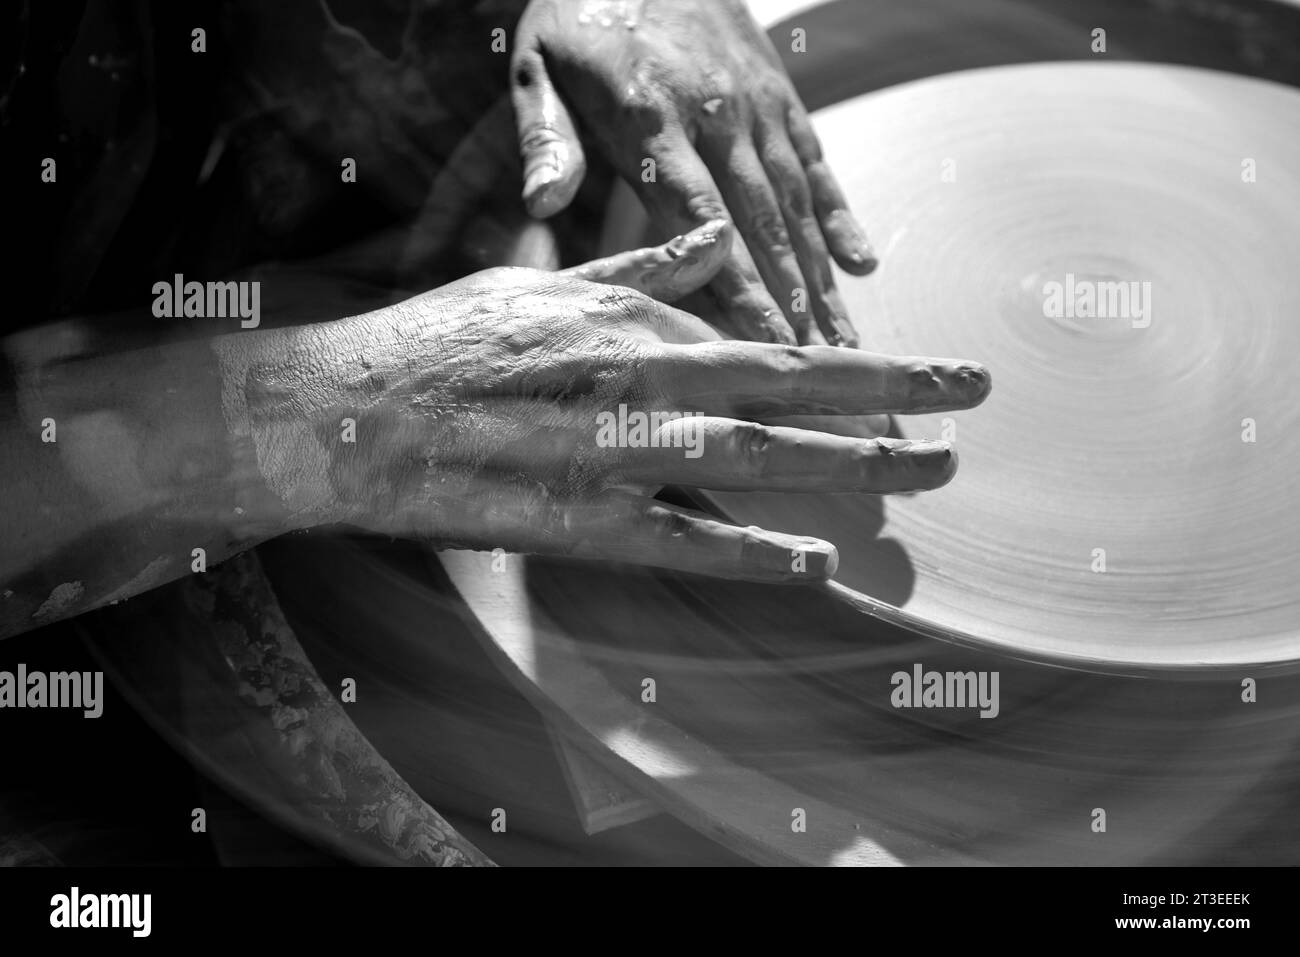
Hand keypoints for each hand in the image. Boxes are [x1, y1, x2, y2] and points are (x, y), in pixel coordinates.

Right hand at [246, 237, 989, 582]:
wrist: (350, 410)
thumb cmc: (441, 341)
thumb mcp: (539, 279)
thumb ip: (634, 263)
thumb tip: (706, 241)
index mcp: (631, 312)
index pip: (762, 330)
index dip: (846, 350)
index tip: (911, 364)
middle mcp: (641, 372)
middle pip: (791, 379)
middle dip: (892, 385)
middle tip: (973, 394)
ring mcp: (619, 447)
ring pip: (762, 453)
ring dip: (853, 463)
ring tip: (929, 470)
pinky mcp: (585, 518)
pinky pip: (686, 537)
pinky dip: (755, 551)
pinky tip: (817, 561)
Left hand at [510, 0, 876, 346]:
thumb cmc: (583, 16)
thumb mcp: (540, 67)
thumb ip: (547, 139)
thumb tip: (544, 203)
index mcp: (653, 117)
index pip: (699, 215)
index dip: (733, 282)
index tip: (757, 342)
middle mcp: (719, 114)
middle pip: (761, 223)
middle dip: (789, 302)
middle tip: (813, 366)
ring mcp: (759, 106)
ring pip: (797, 203)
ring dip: (821, 277)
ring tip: (842, 342)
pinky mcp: (782, 97)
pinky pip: (817, 163)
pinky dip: (841, 215)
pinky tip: (863, 264)